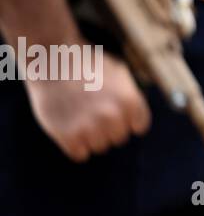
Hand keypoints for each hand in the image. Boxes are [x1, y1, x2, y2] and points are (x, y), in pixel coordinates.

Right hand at [27, 53, 150, 161]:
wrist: (53, 60)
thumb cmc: (87, 64)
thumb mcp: (120, 73)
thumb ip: (131, 97)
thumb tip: (137, 120)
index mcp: (131, 101)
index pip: (139, 126)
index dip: (127, 119)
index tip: (115, 110)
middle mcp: (114, 117)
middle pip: (118, 138)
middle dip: (109, 127)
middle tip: (93, 110)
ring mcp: (90, 128)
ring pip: (99, 147)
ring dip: (91, 136)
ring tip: (80, 115)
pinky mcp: (68, 137)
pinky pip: (80, 154)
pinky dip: (74, 144)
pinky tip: (69, 126)